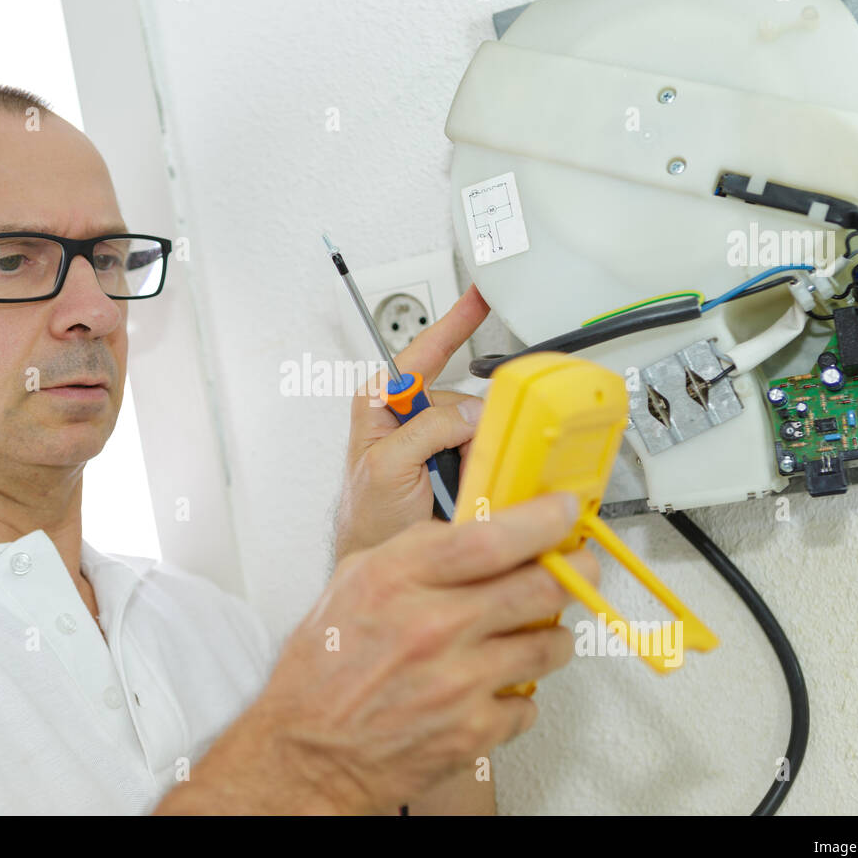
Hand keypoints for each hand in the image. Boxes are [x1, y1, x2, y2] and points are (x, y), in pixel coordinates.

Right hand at [161, 492, 599, 814]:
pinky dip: (518, 693)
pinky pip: (530, 702)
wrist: (307, 752)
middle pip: (539, 587)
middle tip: (573, 568)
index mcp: (398, 580)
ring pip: (549, 645)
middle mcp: (431, 628)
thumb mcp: (356, 581)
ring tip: (530, 632)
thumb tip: (481, 527)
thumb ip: (418, 550)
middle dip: (571, 572)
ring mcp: (457, 684)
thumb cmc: (324, 668)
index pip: (491, 538)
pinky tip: (494, 685)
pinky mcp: (473, 732)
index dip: (542, 520)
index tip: (563, 512)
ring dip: (549, 635)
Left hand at [333, 284, 489, 564]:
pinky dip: (486, 467)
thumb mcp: (386, 467)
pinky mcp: (459, 462)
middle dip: (468, 427)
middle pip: (463, 397)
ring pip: (481, 427)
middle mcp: (412, 416)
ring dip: (474, 455)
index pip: (422, 353)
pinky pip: (488, 452)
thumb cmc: (368, 516)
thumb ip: (423, 431)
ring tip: (449, 485)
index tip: (478, 296)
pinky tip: (466, 487)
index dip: (453, 323)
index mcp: (383, 403)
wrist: (385, 560)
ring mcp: (438, 441)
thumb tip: (467, 412)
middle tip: (450, 463)